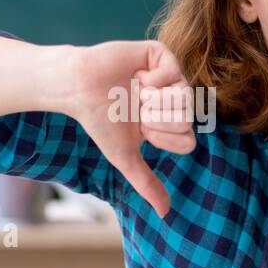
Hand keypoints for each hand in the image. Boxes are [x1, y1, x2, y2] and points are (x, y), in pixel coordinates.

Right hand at [67, 40, 196, 217]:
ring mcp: (171, 75)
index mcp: (171, 123)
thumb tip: (166, 214)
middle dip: (156, 119)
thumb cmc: (100, 122)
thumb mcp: (125, 157)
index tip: (140, 130)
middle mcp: (175, 99)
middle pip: (188, 119)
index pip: (188, 141)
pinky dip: (150, 80)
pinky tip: (134, 76)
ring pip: (185, 96)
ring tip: (134, 93)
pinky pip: (173, 72)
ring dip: (152, 100)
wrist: (79, 90)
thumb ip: (147, 183)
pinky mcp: (161, 54)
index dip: (162, 139)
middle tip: (135, 109)